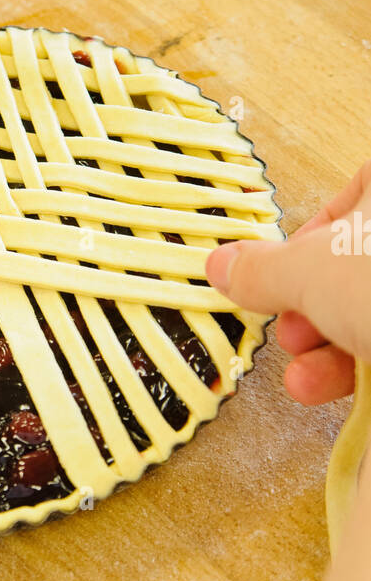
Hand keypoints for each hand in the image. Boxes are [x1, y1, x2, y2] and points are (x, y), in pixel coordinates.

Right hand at [206, 160, 370, 405]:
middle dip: (317, 305)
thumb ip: (264, 269)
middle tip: (296, 329)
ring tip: (308, 375)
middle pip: (366, 261)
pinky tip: (340, 389)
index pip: (361, 191)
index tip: (284, 273)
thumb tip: (224, 265)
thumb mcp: (313, 270)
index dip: (315, 233)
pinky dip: (369, 368)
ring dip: (333, 347)